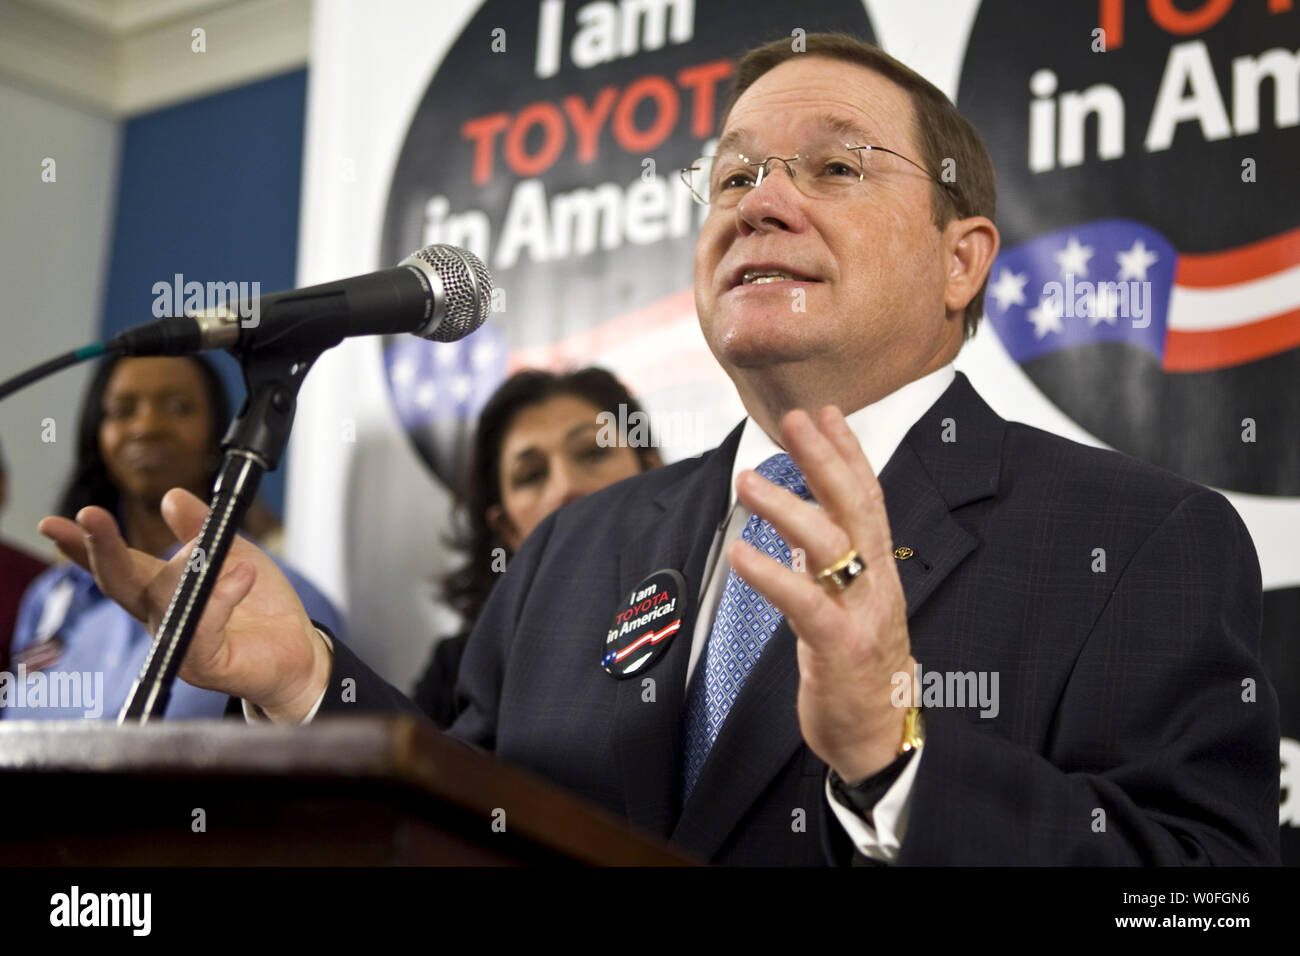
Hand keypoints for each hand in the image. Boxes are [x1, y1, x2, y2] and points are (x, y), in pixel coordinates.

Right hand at [38, 488, 329, 721]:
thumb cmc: (260, 606)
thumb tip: (171, 496)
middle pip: (118, 581)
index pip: (116, 563)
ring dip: (189, 568)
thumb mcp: (234, 552)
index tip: (54, 522)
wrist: (297, 648)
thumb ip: (202, 527)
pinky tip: (243, 574)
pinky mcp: (203, 662)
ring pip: (163, 600)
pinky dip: (222, 596)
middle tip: (91, 516)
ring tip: (227, 555)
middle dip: (101, 548)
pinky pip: (201, 626)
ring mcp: (177, 642)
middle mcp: (160, 616)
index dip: (82, 544)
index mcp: (161, 588)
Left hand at [728, 406, 915, 783]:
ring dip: (788, 507)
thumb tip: (797, 522)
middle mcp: (877, 583)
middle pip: (856, 507)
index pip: (867, 498)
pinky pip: (805, 604)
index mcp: (878, 569)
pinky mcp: (841, 649)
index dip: (848, 452)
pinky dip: (771, 575)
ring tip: (746, 480)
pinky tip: (740, 553)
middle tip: (795, 418)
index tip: (825, 411)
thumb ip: (824, 564)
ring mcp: (863, 615)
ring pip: (831, 547)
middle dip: (825, 458)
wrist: (878, 740)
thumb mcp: (842, 604)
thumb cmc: (858, 669)